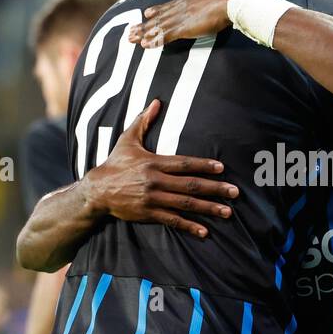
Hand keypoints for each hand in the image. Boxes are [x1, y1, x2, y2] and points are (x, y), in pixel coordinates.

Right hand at [87, 98, 238, 237]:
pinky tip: (204, 232)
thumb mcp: (127, 140)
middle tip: (235, 192)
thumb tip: (156, 101)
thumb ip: (143, 121)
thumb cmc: (115, 163)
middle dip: (215, 189)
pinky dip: (189, 226)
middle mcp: (155, 181)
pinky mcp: (148, 214)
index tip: (222, 168)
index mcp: (154, 162)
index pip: (184, 163)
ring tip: (227, 212)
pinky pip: (172, 220)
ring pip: (185, 204)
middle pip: (190, 185)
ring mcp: (152, 199)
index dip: (203, 165)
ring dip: (208, 209)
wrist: (97, 191)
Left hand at [126, 0, 257, 48]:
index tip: (148, 12)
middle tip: (132, 29)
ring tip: (130, 39)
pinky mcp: (185, 27)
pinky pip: (166, 36)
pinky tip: (144, 46)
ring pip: (158, 26)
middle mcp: (185, 6)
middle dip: (146, 24)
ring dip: (144, 33)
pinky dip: (155, 40)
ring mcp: (183, 16)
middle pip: (161, 16)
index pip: (174, 4)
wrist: (237, 0)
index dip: (160, 10)